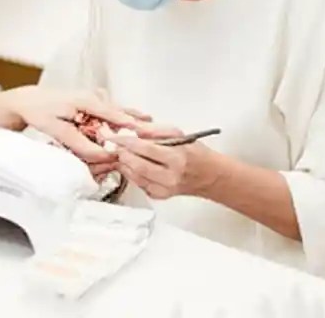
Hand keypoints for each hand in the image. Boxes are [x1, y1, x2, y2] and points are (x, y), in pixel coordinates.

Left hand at [2, 86, 179, 166]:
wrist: (27, 101)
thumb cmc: (40, 111)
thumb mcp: (58, 130)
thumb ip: (80, 144)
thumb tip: (102, 155)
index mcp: (87, 101)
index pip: (115, 114)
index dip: (131, 125)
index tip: (146, 134)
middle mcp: (93, 98)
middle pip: (121, 112)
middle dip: (139, 122)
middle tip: (159, 130)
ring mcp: (93, 100)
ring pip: (117, 111)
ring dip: (132, 120)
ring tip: (151, 127)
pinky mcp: (91, 104)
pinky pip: (110, 112)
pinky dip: (121, 118)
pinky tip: (131, 125)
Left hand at [113, 134, 227, 199]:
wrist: (210, 176)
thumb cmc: (196, 154)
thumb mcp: (179, 135)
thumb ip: (154, 131)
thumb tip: (133, 128)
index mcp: (176, 158)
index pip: (145, 149)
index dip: (126, 142)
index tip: (114, 136)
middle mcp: (170, 176)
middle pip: (137, 165)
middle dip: (122, 154)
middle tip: (114, 145)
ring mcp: (165, 189)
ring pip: (135, 177)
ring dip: (124, 164)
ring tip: (120, 153)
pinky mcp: (160, 196)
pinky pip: (140, 184)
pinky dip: (131, 174)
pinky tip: (130, 165)